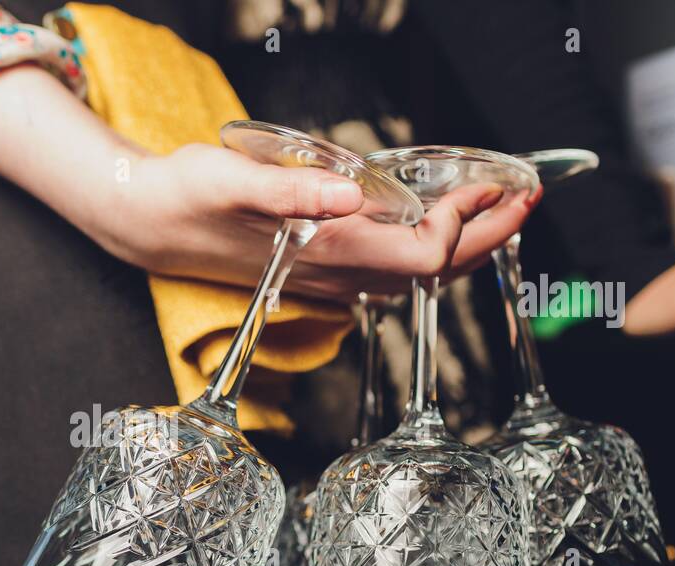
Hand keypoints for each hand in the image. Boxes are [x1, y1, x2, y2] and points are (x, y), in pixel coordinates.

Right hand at [0, 64, 537, 300]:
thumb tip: (353, 193)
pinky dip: (429, 251)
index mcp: (325, 248)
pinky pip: (392, 273)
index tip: (492, 183)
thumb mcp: (230, 179)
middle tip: (525, 196)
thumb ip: (292, 188)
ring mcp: (330, 278)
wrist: (149, 226)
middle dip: (487, 235)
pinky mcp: (321, 272)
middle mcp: (335, 273)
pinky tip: (436, 224)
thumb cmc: (186, 197)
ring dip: (464, 245)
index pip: (422, 251)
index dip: (467, 221)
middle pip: (433, 270)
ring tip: (497, 208)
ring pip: (415, 276)